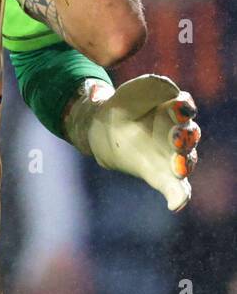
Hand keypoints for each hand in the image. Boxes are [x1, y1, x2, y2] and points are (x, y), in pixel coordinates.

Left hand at [65, 75, 198, 211]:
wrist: (104, 128)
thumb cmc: (126, 106)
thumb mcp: (134, 91)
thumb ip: (154, 87)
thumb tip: (174, 96)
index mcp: (174, 110)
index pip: (183, 109)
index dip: (182, 109)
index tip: (177, 108)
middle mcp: (178, 134)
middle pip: (188, 136)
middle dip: (184, 137)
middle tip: (176, 138)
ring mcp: (171, 156)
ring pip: (185, 162)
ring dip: (183, 164)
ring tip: (178, 168)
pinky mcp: (161, 174)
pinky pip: (174, 188)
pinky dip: (178, 197)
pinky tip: (175, 205)